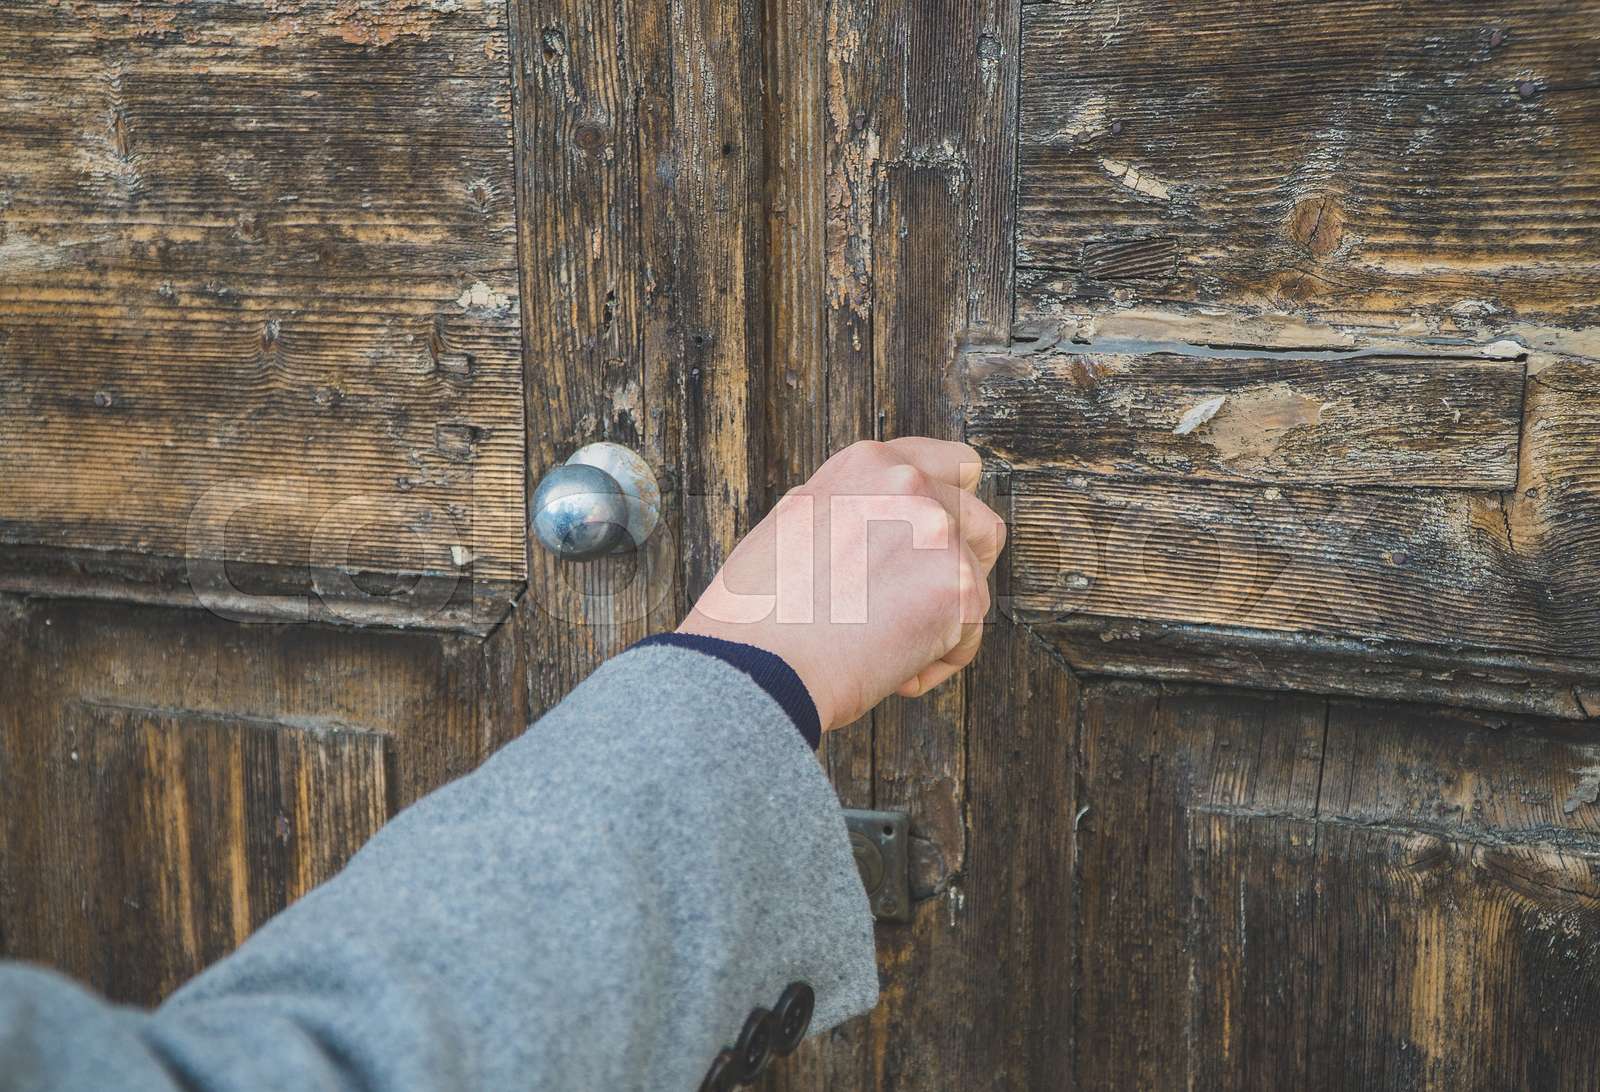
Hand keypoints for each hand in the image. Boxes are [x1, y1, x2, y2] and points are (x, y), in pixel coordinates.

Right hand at [677, 438, 1006, 731]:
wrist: (757, 665)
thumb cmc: (759, 613)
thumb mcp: (797, 522)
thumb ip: (854, 509)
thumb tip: (884, 527)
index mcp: (868, 464)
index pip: (956, 463)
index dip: (953, 507)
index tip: (938, 541)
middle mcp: (910, 485)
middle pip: (981, 525)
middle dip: (956, 568)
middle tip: (909, 608)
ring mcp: (939, 533)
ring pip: (976, 583)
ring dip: (946, 617)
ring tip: (889, 645)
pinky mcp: (959, 589)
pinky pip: (969, 635)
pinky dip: (939, 660)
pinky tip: (892, 671)